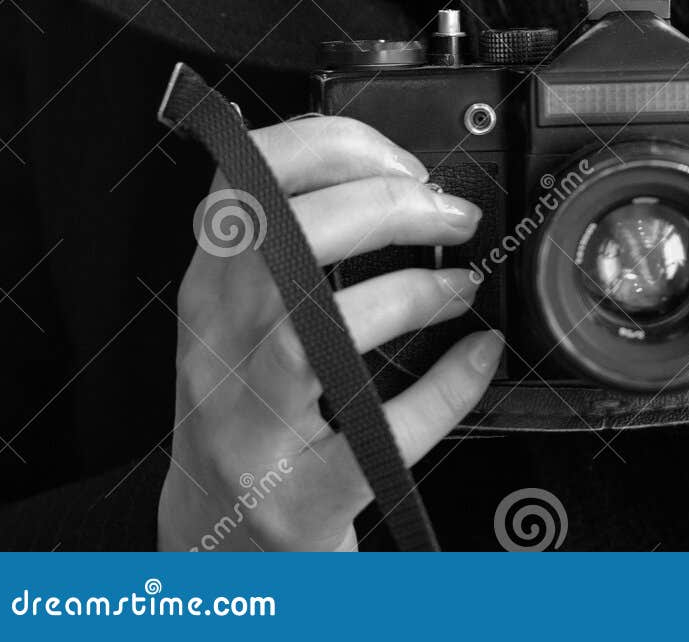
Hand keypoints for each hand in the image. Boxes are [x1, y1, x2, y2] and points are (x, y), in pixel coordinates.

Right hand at [158, 115, 500, 551]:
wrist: (216, 541)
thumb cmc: (251, 408)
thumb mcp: (248, 310)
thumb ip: (296, 239)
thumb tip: (399, 175)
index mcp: (213, 286)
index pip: (247, 178)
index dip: (332, 147)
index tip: (400, 161)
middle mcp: (219, 347)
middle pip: (288, 241)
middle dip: (387, 207)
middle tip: (450, 216)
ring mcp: (250, 427)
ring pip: (318, 331)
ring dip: (410, 293)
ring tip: (460, 287)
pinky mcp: (297, 498)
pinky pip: (378, 436)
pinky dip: (443, 391)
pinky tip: (474, 360)